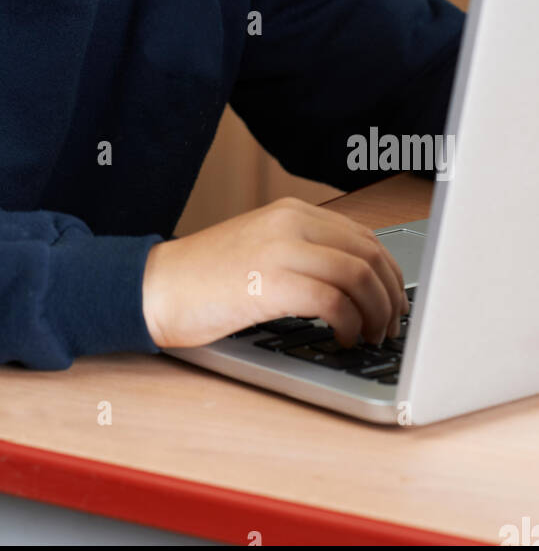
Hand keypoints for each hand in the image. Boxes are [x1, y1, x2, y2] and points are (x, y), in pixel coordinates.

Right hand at [142, 196, 407, 349]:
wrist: (156, 288)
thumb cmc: (206, 278)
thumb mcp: (262, 249)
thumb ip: (305, 253)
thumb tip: (359, 284)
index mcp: (292, 211)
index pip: (364, 236)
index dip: (390, 274)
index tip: (394, 302)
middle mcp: (291, 222)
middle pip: (370, 254)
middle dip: (391, 295)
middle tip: (390, 326)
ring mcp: (280, 249)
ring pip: (359, 275)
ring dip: (376, 313)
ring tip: (370, 337)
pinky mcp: (271, 282)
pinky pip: (334, 301)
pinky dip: (350, 324)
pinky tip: (343, 338)